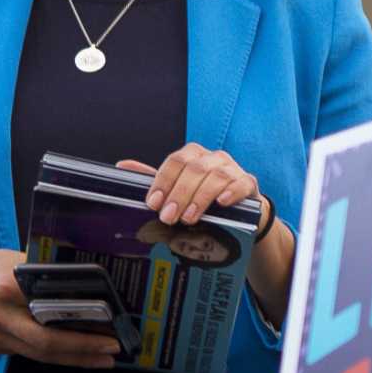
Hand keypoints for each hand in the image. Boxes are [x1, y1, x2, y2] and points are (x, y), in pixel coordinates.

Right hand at [0, 248, 117, 368]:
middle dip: (84, 349)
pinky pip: (31, 354)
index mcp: (7, 287)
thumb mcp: (24, 259)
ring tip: (104, 357)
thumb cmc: (0, 267)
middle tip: (113, 349)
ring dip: (76, 358)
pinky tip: (80, 354)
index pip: (49, 311)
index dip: (80, 326)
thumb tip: (98, 283)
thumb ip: (52, 273)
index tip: (110, 328)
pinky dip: (57, 355)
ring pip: (40, 355)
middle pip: (46, 342)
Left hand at [119, 145, 266, 227]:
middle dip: (179, 195)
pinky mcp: (248, 182)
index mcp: (193, 155)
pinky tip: (221, 203)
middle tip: (168, 217)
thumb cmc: (203, 195)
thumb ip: (155, 178)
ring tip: (189, 218)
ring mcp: (232, 169)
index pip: (175, 161)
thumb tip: (123, 165)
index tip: (153, 203)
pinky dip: (231, 192)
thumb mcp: (178, 187)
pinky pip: (241, 183)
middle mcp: (212, 157)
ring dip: (200, 198)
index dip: (163, 182)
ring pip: (216, 177)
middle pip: (194, 170)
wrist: (237, 208)